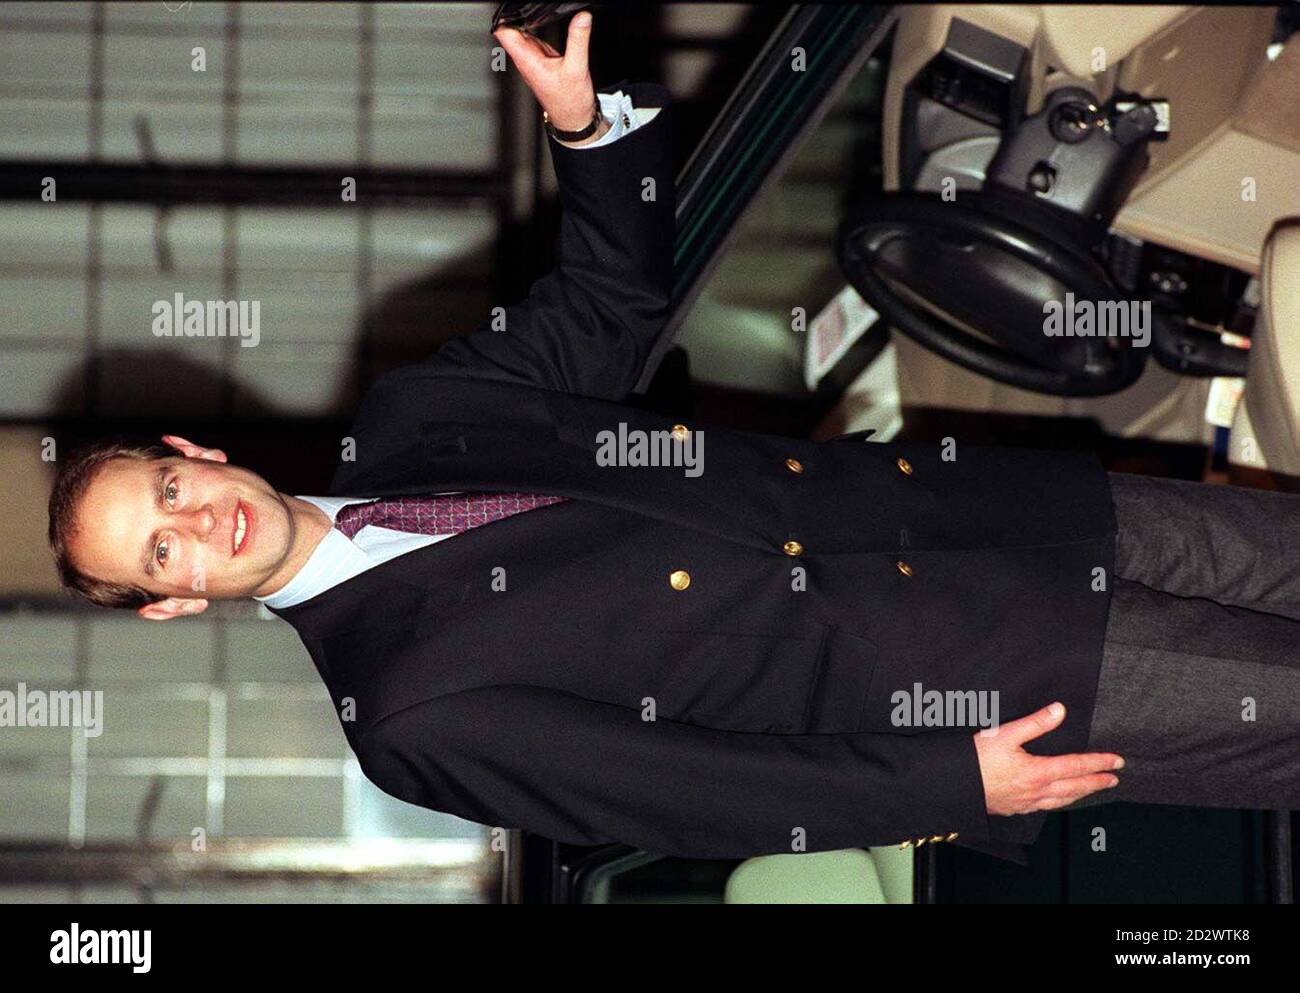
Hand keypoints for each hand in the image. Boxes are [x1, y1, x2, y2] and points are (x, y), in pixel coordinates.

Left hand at [494, 11, 601, 133]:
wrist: (573, 119)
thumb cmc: (569, 102)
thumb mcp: (577, 68)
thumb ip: (578, 40)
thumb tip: (582, 17)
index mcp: (527, 60)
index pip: (503, 32)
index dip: (505, 16)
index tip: (514, 6)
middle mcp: (525, 58)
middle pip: (511, 28)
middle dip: (519, 14)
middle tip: (533, 5)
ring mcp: (532, 57)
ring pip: (522, 30)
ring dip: (528, 19)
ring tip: (540, 9)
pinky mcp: (540, 57)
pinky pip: (534, 36)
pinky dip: (538, 27)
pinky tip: (544, 21)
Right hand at [973, 702, 1124, 815]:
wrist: (952, 785)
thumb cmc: (975, 760)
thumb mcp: (1004, 734)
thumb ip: (1035, 722)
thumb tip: (1059, 711)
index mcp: (1038, 772)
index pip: (1076, 766)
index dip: (1099, 762)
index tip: (1116, 761)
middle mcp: (1036, 791)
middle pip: (1075, 787)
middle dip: (1096, 782)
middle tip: (1114, 779)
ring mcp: (1026, 802)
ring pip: (1062, 800)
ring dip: (1081, 794)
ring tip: (1092, 790)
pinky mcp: (1014, 808)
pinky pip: (1045, 807)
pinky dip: (1059, 802)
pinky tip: (1057, 800)